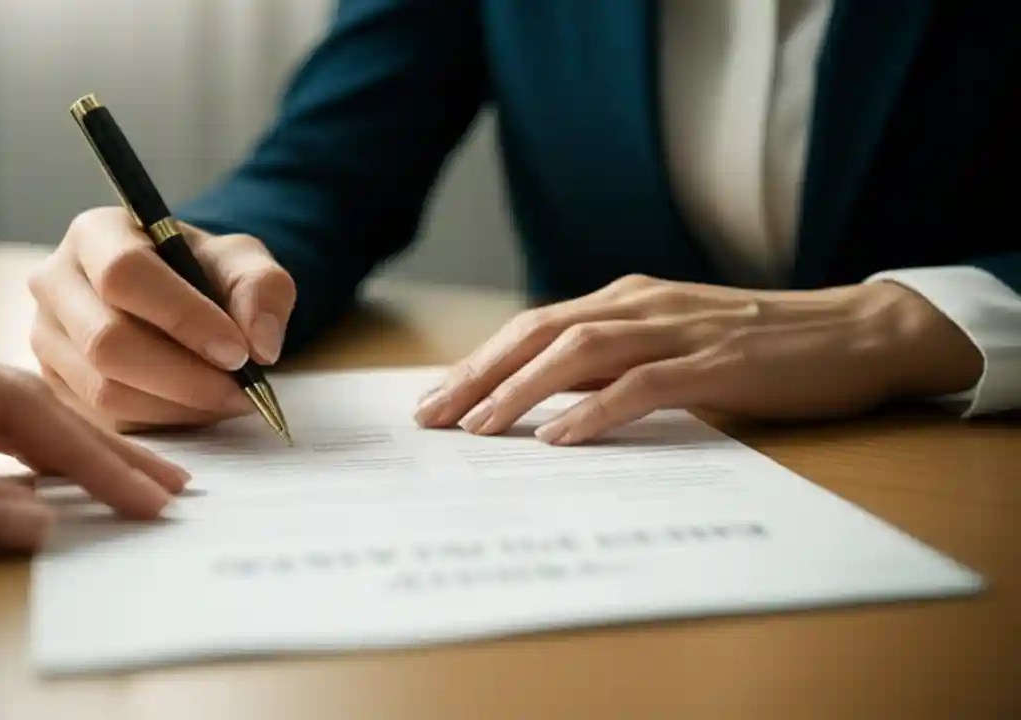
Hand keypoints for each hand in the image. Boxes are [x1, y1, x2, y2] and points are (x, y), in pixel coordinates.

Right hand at [28, 208, 295, 428]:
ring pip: (105, 390)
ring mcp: (46, 339)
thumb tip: (260, 346)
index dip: (183, 317)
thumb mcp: (243, 262)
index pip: (124, 274)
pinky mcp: (56, 385)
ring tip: (230, 398)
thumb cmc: (203, 273)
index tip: (238, 352)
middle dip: (185, 376)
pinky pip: (107, 420)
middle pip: (107, 342)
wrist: (177, 297)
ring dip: (179, 405)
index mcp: (95, 234)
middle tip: (244, 389)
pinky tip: (199, 406)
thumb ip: (262, 289)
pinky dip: (164, 420)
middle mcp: (55, 283)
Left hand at [415, 275, 982, 443]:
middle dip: (478, 374)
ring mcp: (680, 330)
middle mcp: (642, 305)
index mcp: (627, 300)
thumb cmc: (757, 347)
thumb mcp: (671, 345)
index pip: (534, 327)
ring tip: (478, 428)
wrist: (855, 332)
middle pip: (540, 333)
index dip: (479, 361)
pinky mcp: (719, 363)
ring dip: (521, 390)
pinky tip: (559, 437)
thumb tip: (544, 401)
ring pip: (581, 351)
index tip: (434, 399)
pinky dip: (596, 409)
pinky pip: (643, 384)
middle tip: (431, 416)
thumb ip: (614, 363)